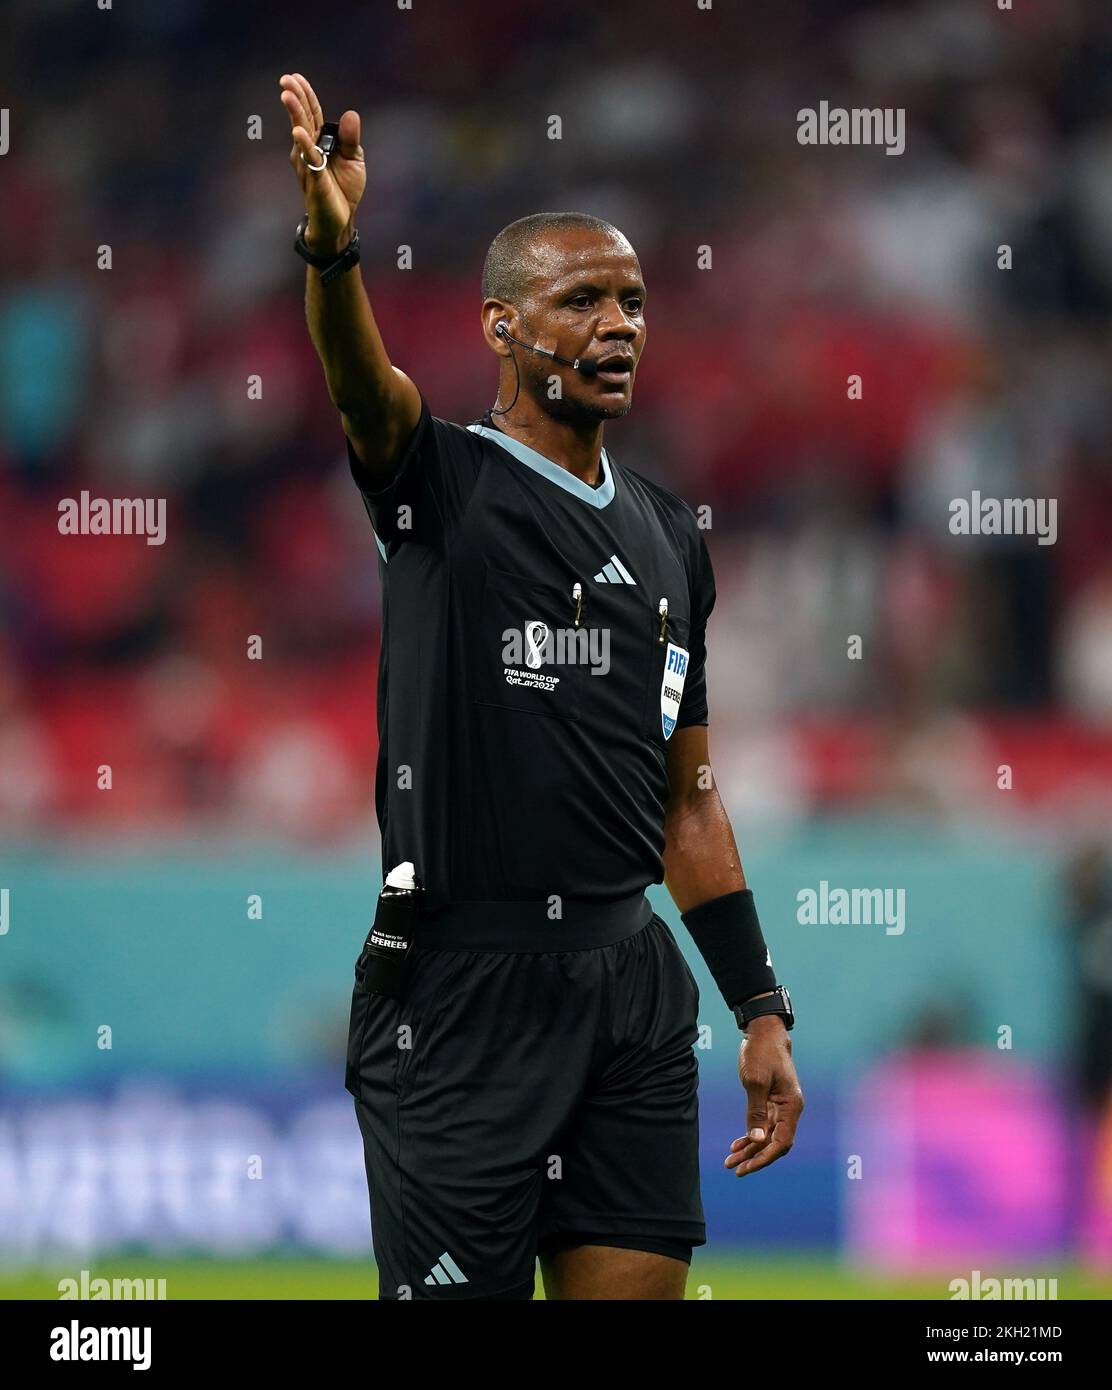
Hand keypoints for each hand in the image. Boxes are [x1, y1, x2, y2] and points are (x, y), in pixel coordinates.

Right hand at [279, 72, 365, 255]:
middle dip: (295, 98)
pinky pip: (309, 160)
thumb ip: (351, 138)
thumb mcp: (354, 160)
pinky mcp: (314, 181)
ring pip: (302, 136)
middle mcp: (309, 150)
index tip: (295, 77)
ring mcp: (309, 165)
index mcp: (319, 142)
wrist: (340, 220)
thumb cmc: (343, 189)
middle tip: (285, 80)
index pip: (312, 114)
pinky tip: (298, 133)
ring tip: (287, 96)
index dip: (305, 95)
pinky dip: (304, 146)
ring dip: (295, 115)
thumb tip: (351, 114)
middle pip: (303, 119)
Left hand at [725, 1016, 803, 1175]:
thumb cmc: (761, 1053)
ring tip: (730, 1161)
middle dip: (755, 1157)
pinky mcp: (771, 1102)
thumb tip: (757, 1139)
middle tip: (734, 1169)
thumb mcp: (755, 1081)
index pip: (781, 1142)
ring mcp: (781, 1107)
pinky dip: (751, 1136)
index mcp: (791, 1106)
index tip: (747, 1167)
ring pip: (767, 1136)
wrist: (764, 1032)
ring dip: (750, 1149)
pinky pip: (763, 1125)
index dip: (765, 1157)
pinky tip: (737, 1145)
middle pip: (774, 1143)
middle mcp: (789, 1110)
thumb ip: (756, 1112)